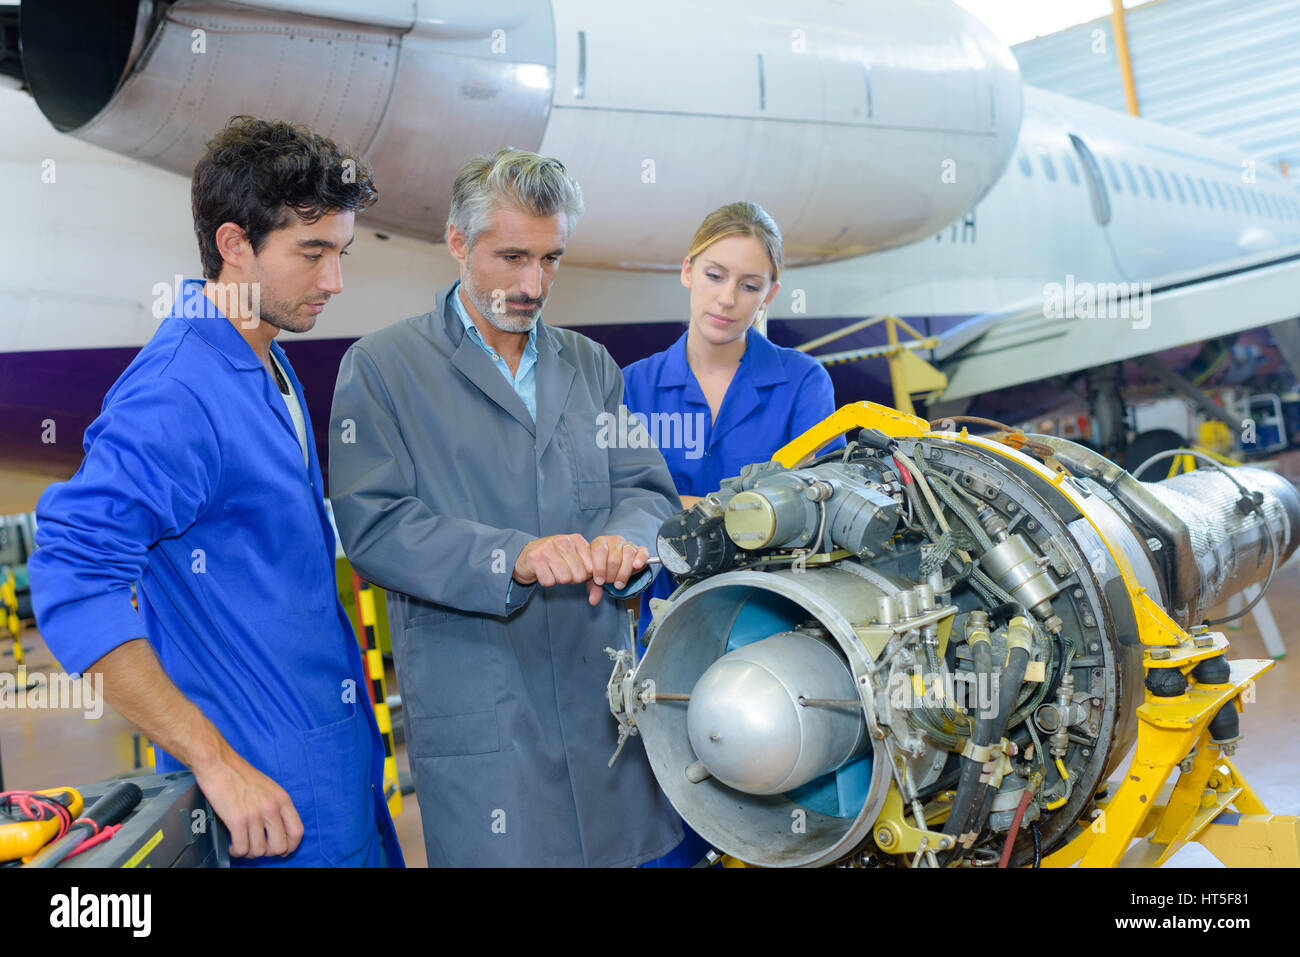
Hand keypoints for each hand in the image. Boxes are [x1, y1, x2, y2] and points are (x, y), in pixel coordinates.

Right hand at [192, 744, 303, 858]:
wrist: (218, 763)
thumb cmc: (240, 775)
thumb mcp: (268, 787)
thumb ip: (275, 806)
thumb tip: (277, 831)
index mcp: (282, 799)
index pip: (297, 831)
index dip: (290, 846)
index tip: (282, 851)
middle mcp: (271, 807)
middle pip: (279, 846)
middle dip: (268, 852)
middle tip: (256, 847)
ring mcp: (255, 814)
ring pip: (259, 850)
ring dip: (249, 852)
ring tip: (241, 844)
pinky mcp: (236, 819)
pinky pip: (241, 848)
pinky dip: (236, 851)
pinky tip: (232, 845)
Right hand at [513, 533, 593, 588]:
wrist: (527, 555)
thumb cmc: (555, 557)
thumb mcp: (574, 556)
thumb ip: (588, 566)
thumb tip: (597, 581)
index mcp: (576, 539)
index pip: (591, 567)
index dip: (584, 575)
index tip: (575, 571)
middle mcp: (563, 540)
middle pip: (579, 575)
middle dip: (572, 579)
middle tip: (562, 571)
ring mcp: (548, 548)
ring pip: (565, 579)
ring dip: (558, 580)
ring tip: (553, 570)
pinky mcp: (535, 558)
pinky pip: (549, 581)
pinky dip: (546, 581)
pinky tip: (543, 572)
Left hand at [587, 535, 648, 605]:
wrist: (615, 562)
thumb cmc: (604, 567)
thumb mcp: (596, 577)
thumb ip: (594, 587)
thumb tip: (593, 600)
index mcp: (599, 543)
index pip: (599, 550)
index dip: (599, 568)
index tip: (599, 581)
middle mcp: (614, 541)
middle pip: (614, 557)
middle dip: (611, 574)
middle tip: (610, 582)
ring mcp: (627, 544)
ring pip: (628, 554)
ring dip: (624, 573)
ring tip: (619, 583)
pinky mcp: (640, 549)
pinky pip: (642, 552)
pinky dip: (640, 559)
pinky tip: (636, 566)